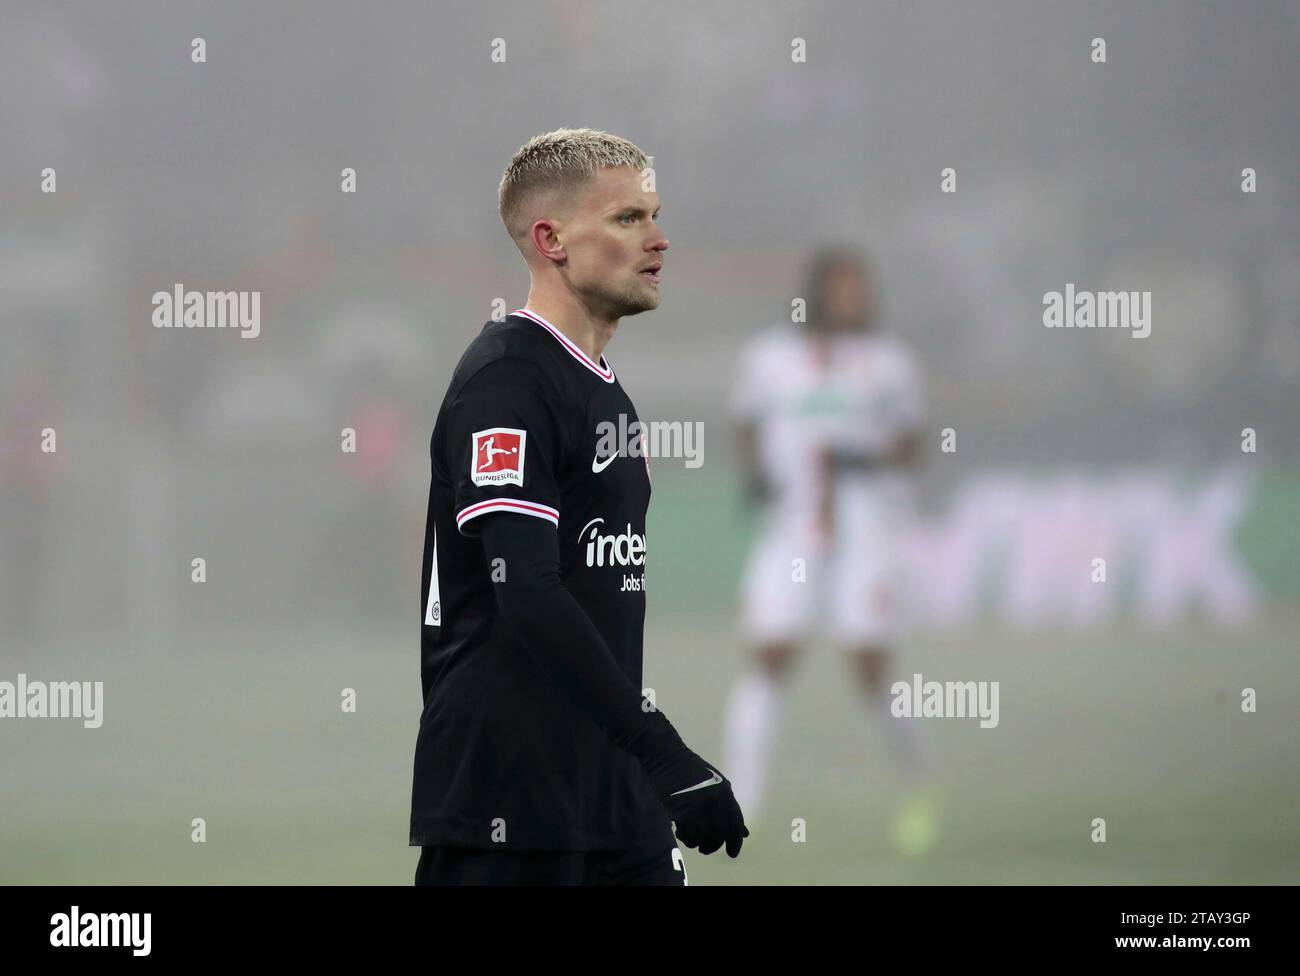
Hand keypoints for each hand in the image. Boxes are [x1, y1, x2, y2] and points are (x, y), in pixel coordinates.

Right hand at [620, 711, 748, 856]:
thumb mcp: (713, 784)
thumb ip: (726, 807)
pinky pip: (689, 834)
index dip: (736, 841)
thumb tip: (743, 831)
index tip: (732, 854)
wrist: (665, 756)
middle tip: (704, 849)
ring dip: (699, 844)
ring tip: (691, 839)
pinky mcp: (683, 810)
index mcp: (725, 792)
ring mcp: (700, 806)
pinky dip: (686, 838)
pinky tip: (680, 831)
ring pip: (705, 837)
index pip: (736, 823)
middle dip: (713, 846)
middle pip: (721, 835)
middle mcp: (716, 800)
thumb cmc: (688, 769)